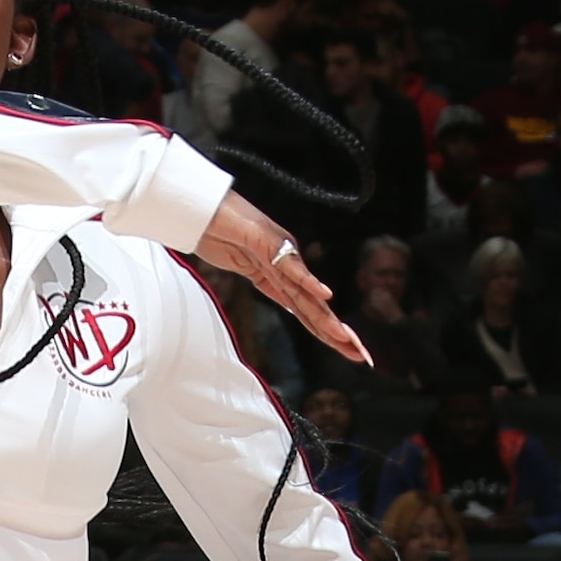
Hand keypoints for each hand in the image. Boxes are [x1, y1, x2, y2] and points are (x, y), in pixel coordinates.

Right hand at [195, 194, 367, 365]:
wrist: (200, 204)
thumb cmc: (217, 227)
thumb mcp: (238, 262)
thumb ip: (256, 273)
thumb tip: (265, 283)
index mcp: (279, 273)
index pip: (306, 309)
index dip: (326, 332)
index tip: (346, 350)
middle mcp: (285, 264)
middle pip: (313, 306)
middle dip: (337, 334)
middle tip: (360, 355)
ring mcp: (277, 252)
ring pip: (305, 292)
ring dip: (327, 317)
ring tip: (346, 338)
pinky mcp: (265, 239)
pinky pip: (287, 265)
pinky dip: (306, 280)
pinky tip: (324, 295)